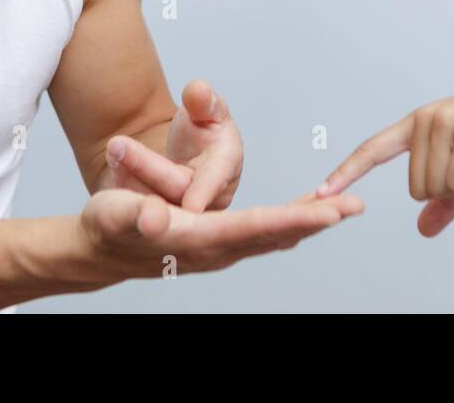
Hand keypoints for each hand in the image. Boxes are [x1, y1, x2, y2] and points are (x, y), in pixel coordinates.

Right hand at [77, 187, 363, 282]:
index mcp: (199, 239)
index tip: (330, 211)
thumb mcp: (116, 214)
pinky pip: (263, 233)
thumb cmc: (107, 227)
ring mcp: (219, 249)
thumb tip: (156, 218)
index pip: (258, 227)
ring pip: (275, 235)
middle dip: (318, 220)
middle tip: (356, 205)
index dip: (296, 218)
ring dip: (310, 221)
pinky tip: (307, 213)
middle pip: (277, 233)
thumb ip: (136, 215)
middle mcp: (216, 249)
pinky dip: (290, 221)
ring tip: (345, 207)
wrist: (97, 249)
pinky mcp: (217, 243)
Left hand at [101, 79, 243, 211]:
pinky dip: (123, 182)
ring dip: (129, 174)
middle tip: (116, 144)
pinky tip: (112, 160)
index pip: (216, 179)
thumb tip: (198, 91)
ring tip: (113, 147)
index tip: (191, 206)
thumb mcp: (208, 109)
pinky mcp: (160, 218)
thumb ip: (203, 101)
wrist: (186, 151)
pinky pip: (138, 205)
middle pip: (176, 188)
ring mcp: (184, 212)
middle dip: (146, 166)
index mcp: (226, 167)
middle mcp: (210, 197)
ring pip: (153, 201)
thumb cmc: (203, 127)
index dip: (205, 192)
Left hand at [313, 76, 453, 235]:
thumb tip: (423, 227)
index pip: (374, 149)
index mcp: (421, 123)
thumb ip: (445, 199)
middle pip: (416, 188)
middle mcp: (426, 119)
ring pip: (435, 188)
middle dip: (453, 186)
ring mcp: (444, 122)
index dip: (347, 172)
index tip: (322, 192)